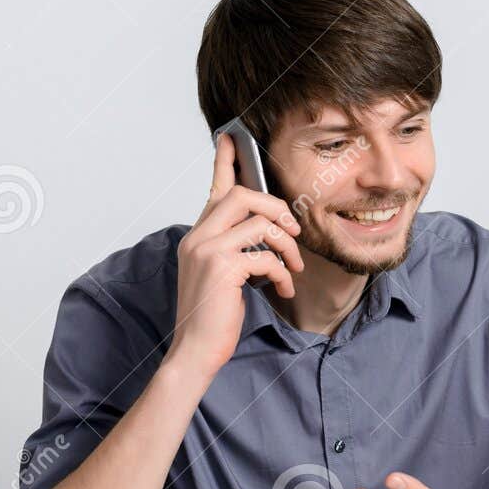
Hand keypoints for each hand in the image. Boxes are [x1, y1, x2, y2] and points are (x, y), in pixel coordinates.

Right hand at [164, 132, 304, 377]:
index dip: (224, 162)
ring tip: (294, 268)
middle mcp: (197, 237)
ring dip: (286, 245)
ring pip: (258, 222)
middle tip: (293, 231)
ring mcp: (207, 251)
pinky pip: (265, 255)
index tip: (230, 137)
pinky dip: (281, 272)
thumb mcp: (223, 277)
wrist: (195, 352)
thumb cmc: (212, 317)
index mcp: (197, 236)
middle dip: (275, 207)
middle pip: (240, 194)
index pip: (213, 191)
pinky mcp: (222, 268)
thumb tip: (268, 235)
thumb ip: (236, 250)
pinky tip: (283, 290)